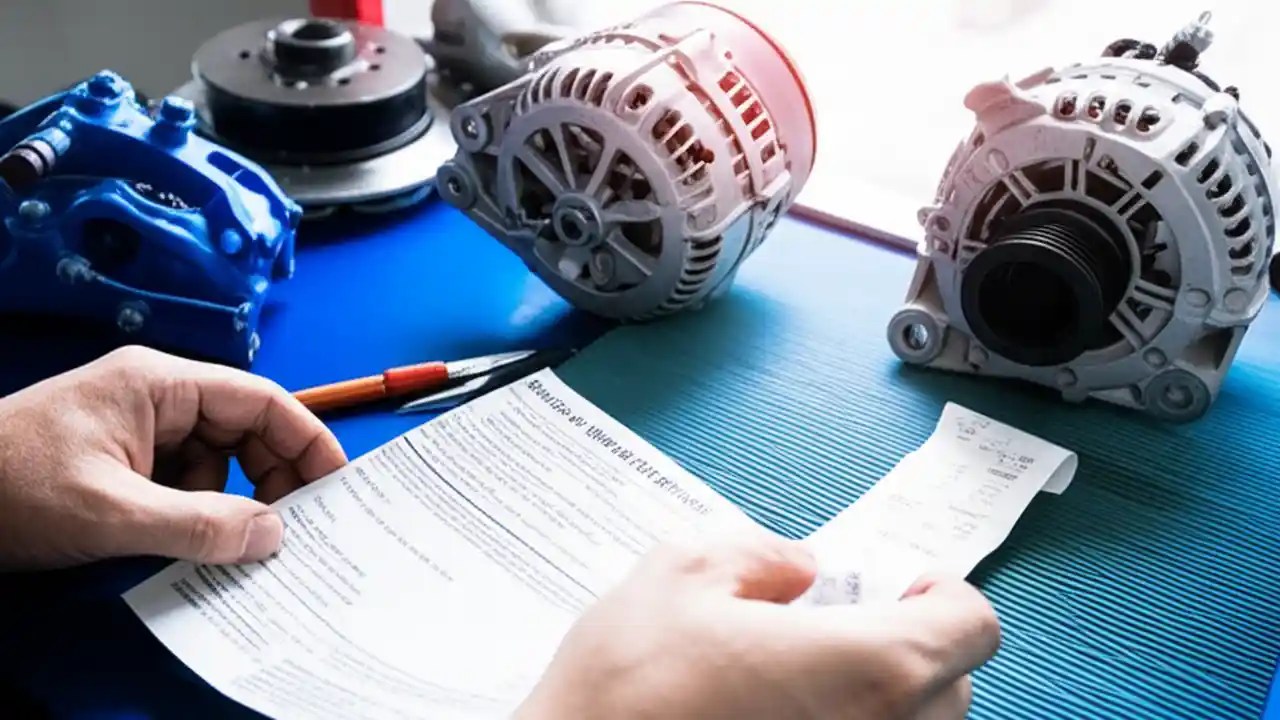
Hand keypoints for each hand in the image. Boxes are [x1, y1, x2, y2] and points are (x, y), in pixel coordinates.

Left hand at [0, 346, 346, 569]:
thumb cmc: (10, 487)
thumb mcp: (111, 513)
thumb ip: (199, 525)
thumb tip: (273, 536)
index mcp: (159, 383)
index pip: (260, 400)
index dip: (307, 438)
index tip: (337, 484)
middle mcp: (156, 397)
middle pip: (245, 429)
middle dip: (272, 477)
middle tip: (293, 527)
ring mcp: (138, 429)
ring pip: (218, 462)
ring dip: (232, 502)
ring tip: (237, 543)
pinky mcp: (123, 461)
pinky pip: (185, 483)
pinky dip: (200, 513)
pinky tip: (195, 544)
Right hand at [517, 529, 999, 719]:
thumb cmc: (624, 691)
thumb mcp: (684, 571)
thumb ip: (763, 554)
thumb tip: (798, 572)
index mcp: (868, 670)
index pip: (971, 629)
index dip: (945, 595)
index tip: (905, 586)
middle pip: (953, 688)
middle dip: (910, 645)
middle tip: (842, 626)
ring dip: (881, 698)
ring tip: (800, 679)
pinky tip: (775, 719)